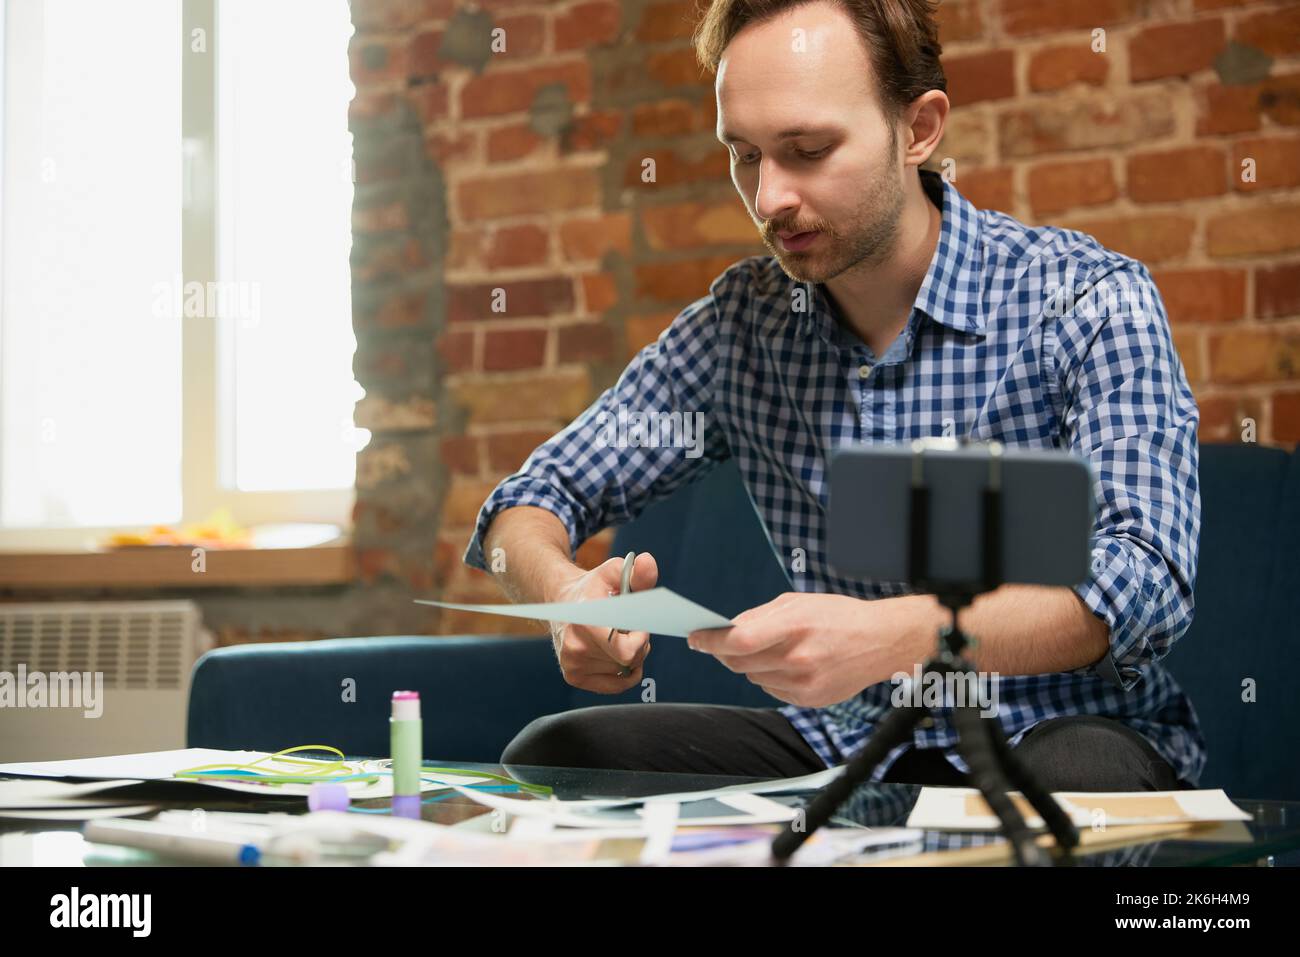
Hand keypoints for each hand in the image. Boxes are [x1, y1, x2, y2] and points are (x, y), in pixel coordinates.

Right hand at [546, 552, 658, 693]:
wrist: (561, 602)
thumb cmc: (593, 588)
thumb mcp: (613, 573)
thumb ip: (637, 572)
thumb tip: (648, 562)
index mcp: (586, 621)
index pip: (626, 651)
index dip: (641, 641)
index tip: (639, 626)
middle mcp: (574, 646)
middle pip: (629, 661)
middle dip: (638, 645)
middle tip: (629, 628)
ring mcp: (572, 664)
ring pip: (622, 672)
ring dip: (629, 658)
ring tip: (618, 637)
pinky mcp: (573, 677)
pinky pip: (614, 686)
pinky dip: (624, 674)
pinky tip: (620, 656)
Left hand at [686, 592, 923, 707]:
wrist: (882, 642)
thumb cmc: (838, 615)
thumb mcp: (797, 602)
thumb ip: (758, 616)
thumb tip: (726, 630)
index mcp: (794, 627)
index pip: (738, 642)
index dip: (710, 641)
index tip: (695, 638)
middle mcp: (799, 659)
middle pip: (739, 664)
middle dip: (724, 653)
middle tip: (720, 643)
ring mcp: (805, 684)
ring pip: (753, 678)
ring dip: (750, 665)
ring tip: (771, 649)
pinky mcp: (810, 700)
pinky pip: (772, 690)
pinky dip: (770, 677)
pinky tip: (789, 664)